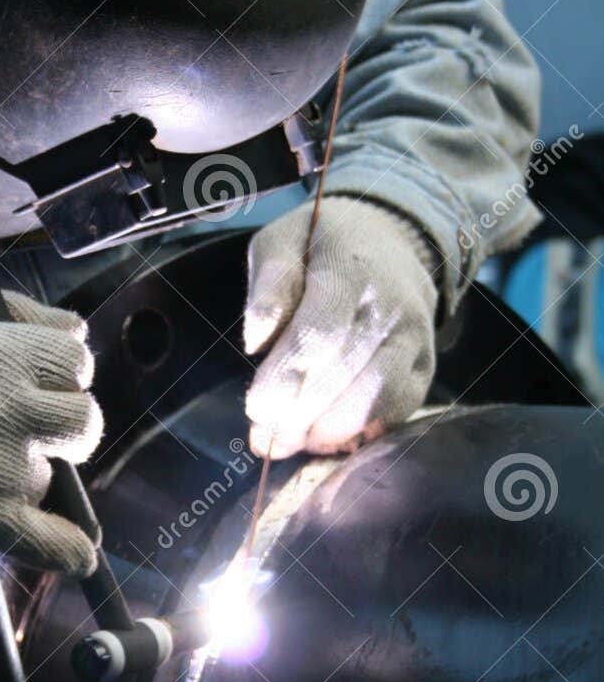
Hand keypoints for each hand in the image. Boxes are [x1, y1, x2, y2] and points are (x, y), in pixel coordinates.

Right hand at [0, 291, 101, 574]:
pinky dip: (64, 551)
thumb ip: (24, 313)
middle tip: (31, 424)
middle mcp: (7, 407)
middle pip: (83, 419)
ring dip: (32, 470)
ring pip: (54, 475)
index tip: (44, 380)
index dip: (65, 372)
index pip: (77, 362)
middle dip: (67, 421)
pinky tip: (81, 557)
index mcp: (3, 354)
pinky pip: (41, 539)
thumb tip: (78, 331)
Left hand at [243, 196, 438, 458]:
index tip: (257, 408)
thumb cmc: (322, 245)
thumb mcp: (283, 240)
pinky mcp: (424, 368)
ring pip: (374, 401)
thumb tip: (256, 340)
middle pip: (345, 375)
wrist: (392, 240)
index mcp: (350, 270)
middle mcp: (391, 307)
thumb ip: (270, 282)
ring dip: (327, 432)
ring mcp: (414, 340)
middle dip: (299, 415)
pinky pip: (396, 413)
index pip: (320, 333)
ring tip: (290, 440)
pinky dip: (358, 435)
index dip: (286, 377)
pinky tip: (323, 438)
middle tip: (265, 438)